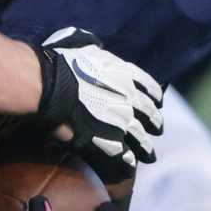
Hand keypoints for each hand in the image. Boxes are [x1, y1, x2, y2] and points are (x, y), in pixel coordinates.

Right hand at [31, 29, 164, 182]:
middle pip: (149, 113)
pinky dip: (128, 161)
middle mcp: (130, 97)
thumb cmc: (62, 62)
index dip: (154, 95)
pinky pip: (124, 153)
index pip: (148, 85)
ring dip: (147, 148)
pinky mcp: (109, 138)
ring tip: (150, 156)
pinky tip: (130, 166)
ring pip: (141, 137)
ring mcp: (121, 120)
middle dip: (155, 122)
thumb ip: (94, 47)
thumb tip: (95, 45)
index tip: (158, 102)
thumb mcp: (82, 44)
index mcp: (125, 74)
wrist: (51, 85)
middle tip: (158, 129)